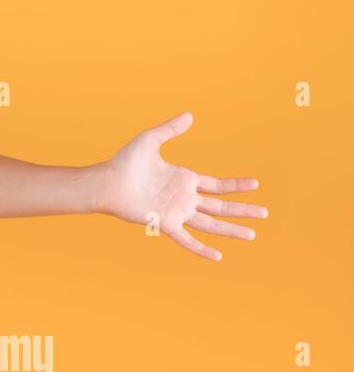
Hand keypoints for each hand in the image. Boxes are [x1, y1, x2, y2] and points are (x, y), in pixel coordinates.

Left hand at [99, 111, 267, 260]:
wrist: (107, 182)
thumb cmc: (125, 162)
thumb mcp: (150, 140)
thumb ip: (170, 130)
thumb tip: (190, 115)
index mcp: (184, 179)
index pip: (217, 185)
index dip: (236, 185)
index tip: (255, 184)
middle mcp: (183, 197)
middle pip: (220, 206)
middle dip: (242, 209)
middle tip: (265, 213)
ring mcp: (176, 212)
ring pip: (210, 223)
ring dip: (231, 229)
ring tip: (252, 235)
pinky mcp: (165, 223)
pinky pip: (187, 239)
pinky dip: (201, 248)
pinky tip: (218, 256)